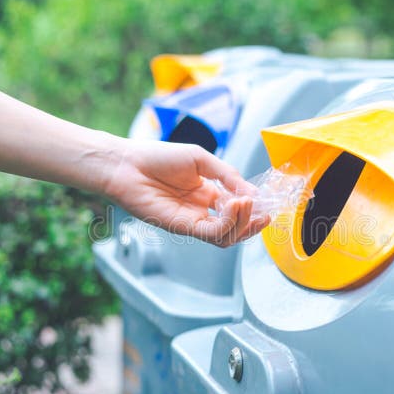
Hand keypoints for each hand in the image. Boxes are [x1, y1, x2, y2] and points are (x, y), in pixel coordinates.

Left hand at [103, 139, 269, 246]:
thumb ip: (227, 176)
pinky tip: (234, 206)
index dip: (253, 208)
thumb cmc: (157, 157)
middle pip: (235, 228)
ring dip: (242, 224)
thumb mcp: (201, 159)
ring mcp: (192, 221)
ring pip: (226, 236)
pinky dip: (227, 223)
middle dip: (252, 223)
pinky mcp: (182, 227)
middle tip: (264, 213)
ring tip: (247, 205)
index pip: (236, 209)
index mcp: (207, 194)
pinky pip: (211, 233)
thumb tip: (253, 194)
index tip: (266, 202)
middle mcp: (201, 210)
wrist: (128, 164)